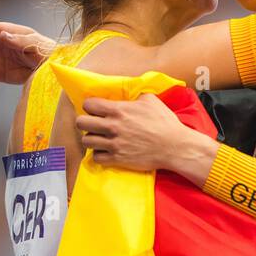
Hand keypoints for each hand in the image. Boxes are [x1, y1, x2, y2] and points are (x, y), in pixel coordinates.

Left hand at [76, 94, 218, 184]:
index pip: (88, 105)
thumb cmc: (164, 122)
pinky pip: (96, 157)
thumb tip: (129, 97)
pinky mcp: (117, 159)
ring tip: (99, 138)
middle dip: (85, 122)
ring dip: (92, 139)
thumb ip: (135, 96)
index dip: (90, 106)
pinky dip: (99, 154)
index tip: (96, 110)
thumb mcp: (151, 100)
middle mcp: (112, 127)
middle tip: (94, 124)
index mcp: (118, 110)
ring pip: (86, 141)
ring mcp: (113, 144)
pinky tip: (107, 151)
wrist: (174, 147)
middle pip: (81, 123)